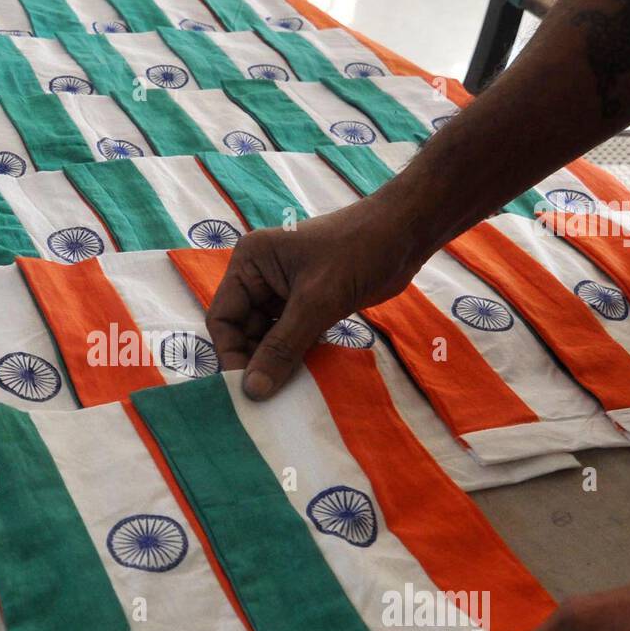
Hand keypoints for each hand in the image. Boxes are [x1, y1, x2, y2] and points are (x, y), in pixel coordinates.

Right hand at [205, 202, 421, 399]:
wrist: (406, 233)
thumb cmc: (357, 252)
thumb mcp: (316, 301)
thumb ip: (282, 347)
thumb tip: (252, 391)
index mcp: (249, 263)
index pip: (223, 318)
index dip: (231, 353)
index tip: (247, 387)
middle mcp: (260, 277)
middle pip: (244, 331)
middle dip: (256, 361)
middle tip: (270, 397)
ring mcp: (284, 291)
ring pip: (268, 338)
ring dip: (277, 362)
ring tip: (289, 391)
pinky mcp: (309, 303)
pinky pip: (292, 337)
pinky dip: (297, 356)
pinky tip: (307, 376)